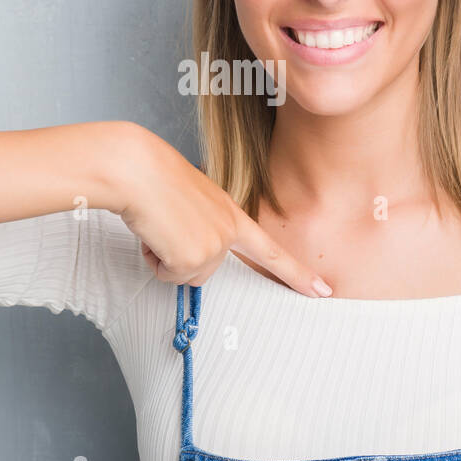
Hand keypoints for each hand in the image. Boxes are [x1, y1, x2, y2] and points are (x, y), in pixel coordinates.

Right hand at [112, 124, 330, 297]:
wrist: (136, 168)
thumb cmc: (152, 177)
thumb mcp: (191, 200)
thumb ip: (202, 226)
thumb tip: (190, 256)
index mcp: (232, 214)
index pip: (271, 250)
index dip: (298, 274)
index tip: (324, 291)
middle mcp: (229, 231)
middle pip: (205, 271)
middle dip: (179, 257)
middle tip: (167, 223)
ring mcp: (215, 246)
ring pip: (185, 275)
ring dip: (165, 257)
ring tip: (159, 223)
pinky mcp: (194, 258)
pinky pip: (167, 276)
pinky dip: (154, 259)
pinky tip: (152, 230)